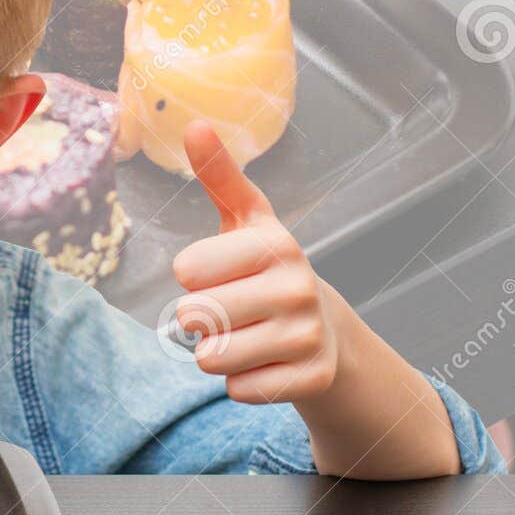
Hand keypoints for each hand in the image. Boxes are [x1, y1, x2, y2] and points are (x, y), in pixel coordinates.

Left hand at [171, 120, 338, 402]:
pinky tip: (264, 362)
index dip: (191, 276)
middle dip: (199, 319)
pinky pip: (240, 389)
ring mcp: (308, 336)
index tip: (217, 272)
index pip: (187, 271)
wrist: (327, 330)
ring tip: (244, 335)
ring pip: (212, 358)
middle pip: (194, 317)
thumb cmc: (268, 269)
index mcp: (276, 245)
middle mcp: (298, 288)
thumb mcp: (246, 221)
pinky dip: (241, 382)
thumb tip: (193, 125)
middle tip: (231, 309)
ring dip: (215, 352)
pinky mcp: (311, 379)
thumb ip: (219, 176)